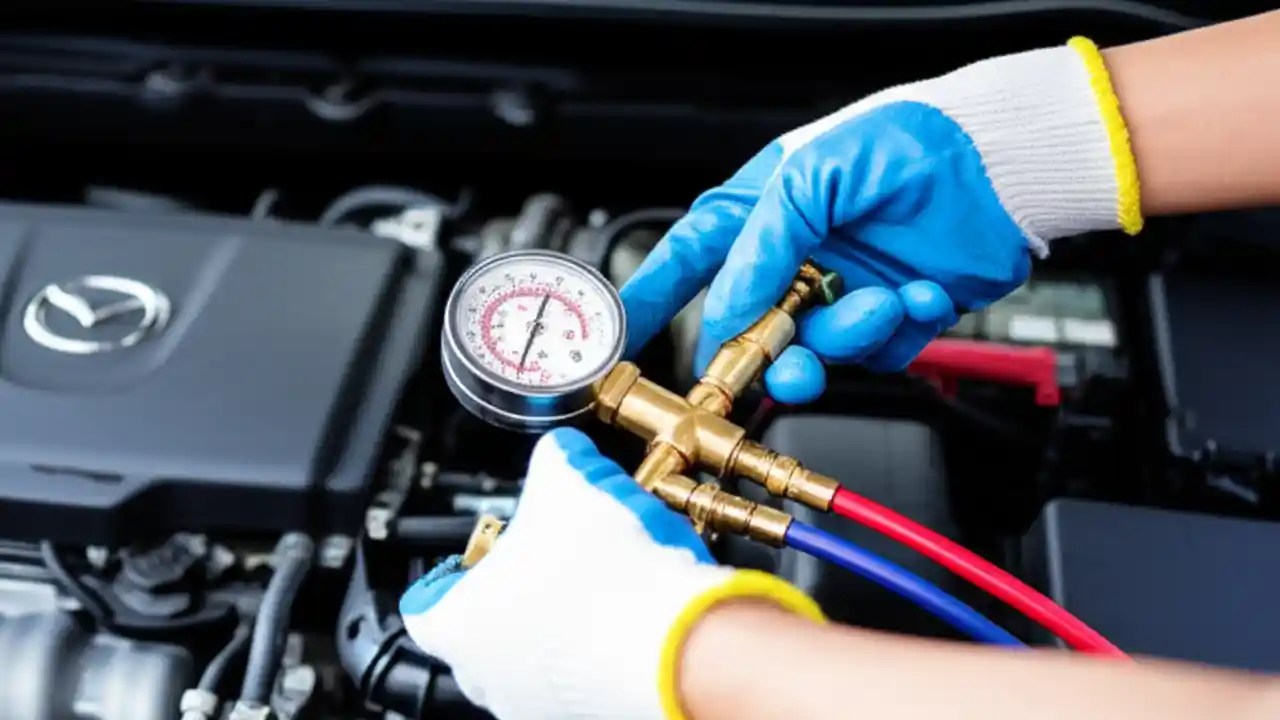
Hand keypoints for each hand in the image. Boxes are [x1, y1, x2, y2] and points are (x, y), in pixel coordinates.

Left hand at [400, 428, 821, 719]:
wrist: (681, 646)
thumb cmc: (607, 579)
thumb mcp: (567, 482)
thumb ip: (552, 460)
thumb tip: (559, 449)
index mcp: (460, 625)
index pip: (425, 601)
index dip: (454, 567)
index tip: (481, 548)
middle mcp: (491, 679)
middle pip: (484, 628)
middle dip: (517, 588)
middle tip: (551, 554)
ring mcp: (541, 707)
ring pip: (537, 657)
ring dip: (562, 620)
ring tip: (604, 578)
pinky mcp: (593, 715)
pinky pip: (585, 677)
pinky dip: (603, 647)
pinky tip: (636, 612)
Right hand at [620, 38, 1140, 401]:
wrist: (1004, 162)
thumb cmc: (907, 139)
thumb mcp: (810, 180)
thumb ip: (758, 251)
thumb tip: (724, 316)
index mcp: (763, 211)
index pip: (690, 260)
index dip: (654, 299)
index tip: (623, 336)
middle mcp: (798, 255)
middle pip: (749, 325)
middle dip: (761, 350)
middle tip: (777, 357)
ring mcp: (843, 288)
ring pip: (815, 350)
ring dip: (845, 336)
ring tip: (879, 301)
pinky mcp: (891, 314)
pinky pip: (876, 350)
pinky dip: (899, 326)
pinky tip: (925, 287)